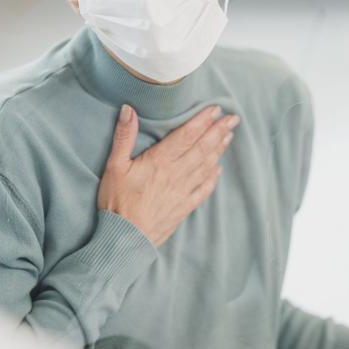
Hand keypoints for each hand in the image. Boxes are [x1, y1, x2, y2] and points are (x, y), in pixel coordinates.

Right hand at [97, 104, 238, 245]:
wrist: (124, 239)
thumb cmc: (116, 202)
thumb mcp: (114, 167)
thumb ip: (123, 137)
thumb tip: (128, 110)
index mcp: (159, 162)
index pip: (186, 136)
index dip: (202, 121)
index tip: (215, 109)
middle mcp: (175, 174)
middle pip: (201, 149)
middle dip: (218, 132)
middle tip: (233, 119)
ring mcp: (182, 192)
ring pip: (205, 166)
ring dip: (218, 150)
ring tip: (230, 136)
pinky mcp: (183, 207)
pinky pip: (203, 190)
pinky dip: (212, 178)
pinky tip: (218, 170)